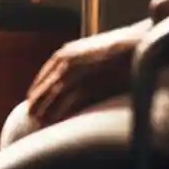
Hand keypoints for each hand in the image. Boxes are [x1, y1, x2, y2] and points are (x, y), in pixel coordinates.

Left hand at [26, 21, 147, 125]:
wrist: (138, 45)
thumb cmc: (120, 49)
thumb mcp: (92, 51)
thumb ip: (80, 62)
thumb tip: (75, 76)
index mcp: (66, 53)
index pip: (44, 74)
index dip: (38, 88)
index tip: (32, 99)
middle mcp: (66, 61)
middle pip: (45, 86)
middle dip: (38, 101)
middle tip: (31, 115)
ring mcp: (75, 72)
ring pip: (54, 95)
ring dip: (45, 110)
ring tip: (39, 123)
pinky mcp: (87, 83)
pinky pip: (69, 102)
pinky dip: (61, 112)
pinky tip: (57, 121)